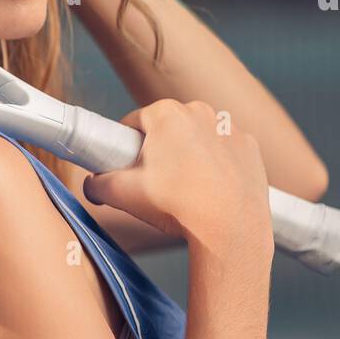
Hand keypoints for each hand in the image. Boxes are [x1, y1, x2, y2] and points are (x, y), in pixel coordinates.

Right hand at [82, 99, 274, 254]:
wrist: (230, 227)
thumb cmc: (176, 205)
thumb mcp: (121, 195)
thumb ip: (97, 184)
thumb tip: (91, 184)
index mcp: (165, 113)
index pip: (132, 124)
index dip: (125, 147)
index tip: (128, 169)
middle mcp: (199, 110)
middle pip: (166, 129)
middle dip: (158, 151)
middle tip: (155, 184)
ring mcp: (228, 127)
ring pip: (196, 138)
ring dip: (188, 156)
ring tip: (185, 190)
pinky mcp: (248, 146)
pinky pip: (224, 151)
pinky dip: (217, 165)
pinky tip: (211, 189)